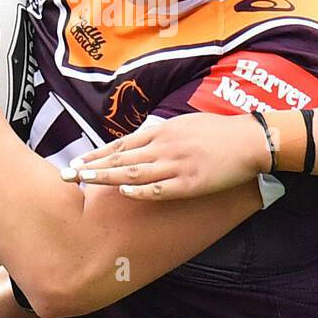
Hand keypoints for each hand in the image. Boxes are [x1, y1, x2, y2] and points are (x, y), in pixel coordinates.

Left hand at [59, 112, 270, 200]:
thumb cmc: (219, 132)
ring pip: (135, 172)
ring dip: (107, 177)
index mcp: (162, 131)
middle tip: (67, 175)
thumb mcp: (185, 124)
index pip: (122, 145)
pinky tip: (125, 193)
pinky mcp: (191, 182)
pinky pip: (162, 188)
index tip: (78, 162)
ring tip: (85, 183)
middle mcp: (164, 146)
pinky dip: (142, 190)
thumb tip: (142, 140)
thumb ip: (162, 133)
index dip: (98, 154)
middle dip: (92, 167)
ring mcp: (177, 164)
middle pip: (121, 158)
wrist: (250, 139)